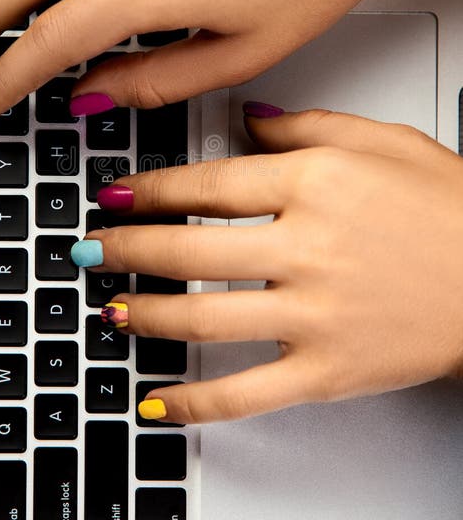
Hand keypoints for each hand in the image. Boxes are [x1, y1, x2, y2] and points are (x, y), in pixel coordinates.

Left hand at [79, 106, 462, 423]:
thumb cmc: (450, 211)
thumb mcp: (382, 142)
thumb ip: (308, 124)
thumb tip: (249, 117)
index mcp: (315, 184)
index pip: (208, 184)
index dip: (150, 190)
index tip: (117, 193)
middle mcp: (306, 248)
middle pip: (188, 248)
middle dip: (126, 247)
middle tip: (92, 246)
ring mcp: (312, 314)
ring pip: (201, 317)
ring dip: (142, 312)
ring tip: (108, 306)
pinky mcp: (325, 371)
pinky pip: (244, 393)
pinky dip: (193, 402)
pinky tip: (157, 401)